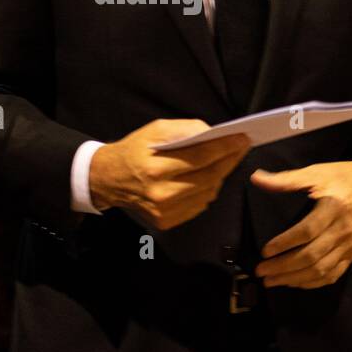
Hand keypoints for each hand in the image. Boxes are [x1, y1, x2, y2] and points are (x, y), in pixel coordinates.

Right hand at [89, 120, 250, 230]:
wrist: (109, 179)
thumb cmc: (134, 150)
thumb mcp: (155, 130)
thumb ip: (185, 129)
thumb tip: (213, 133)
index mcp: (155, 168)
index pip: (201, 157)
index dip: (225, 147)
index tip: (242, 138)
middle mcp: (161, 193)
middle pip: (209, 177)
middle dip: (229, 160)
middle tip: (242, 147)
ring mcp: (164, 211)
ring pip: (208, 193)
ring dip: (220, 175)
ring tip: (226, 159)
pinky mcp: (166, 221)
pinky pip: (199, 205)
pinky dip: (208, 190)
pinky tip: (208, 177)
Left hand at [250, 159, 351, 289]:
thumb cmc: (345, 177)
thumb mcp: (317, 172)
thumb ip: (286, 179)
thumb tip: (257, 178)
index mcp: (333, 207)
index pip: (307, 231)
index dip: (284, 243)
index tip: (265, 251)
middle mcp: (343, 229)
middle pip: (312, 255)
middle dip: (283, 267)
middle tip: (261, 271)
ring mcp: (350, 244)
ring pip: (321, 269)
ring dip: (294, 278)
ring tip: (272, 280)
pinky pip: (333, 274)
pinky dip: (312, 282)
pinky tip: (295, 282)